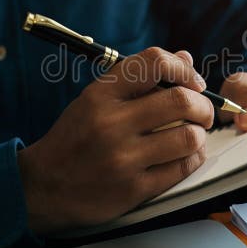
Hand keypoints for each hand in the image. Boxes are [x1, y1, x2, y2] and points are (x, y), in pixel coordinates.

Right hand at [17, 48, 213, 234]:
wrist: (43, 187)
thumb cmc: (75, 138)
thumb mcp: (96, 99)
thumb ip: (139, 78)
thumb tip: (185, 58)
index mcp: (100, 94)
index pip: (154, 63)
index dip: (184, 68)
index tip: (192, 82)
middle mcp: (111, 123)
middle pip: (180, 100)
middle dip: (203, 105)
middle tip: (202, 111)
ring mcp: (123, 158)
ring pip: (188, 137)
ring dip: (199, 134)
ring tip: (193, 134)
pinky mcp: (133, 189)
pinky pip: (182, 168)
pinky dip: (193, 158)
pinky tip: (187, 155)